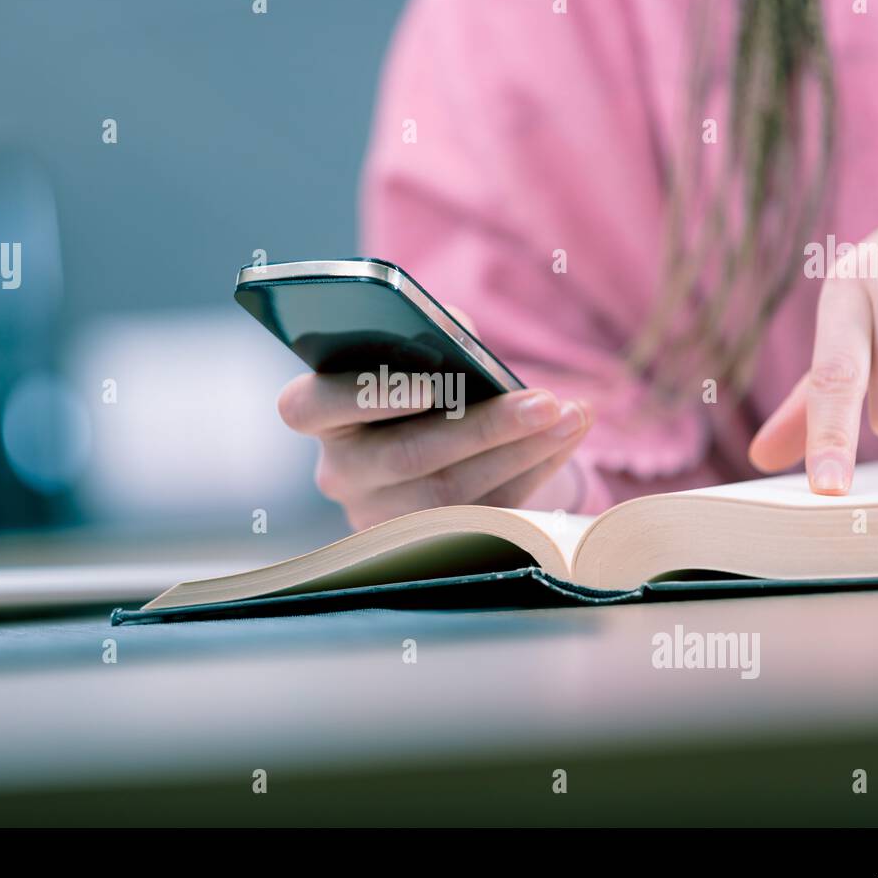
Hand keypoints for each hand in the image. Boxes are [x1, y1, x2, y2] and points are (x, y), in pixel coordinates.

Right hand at [277, 308, 592, 528]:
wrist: (434, 441)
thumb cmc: (419, 380)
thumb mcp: (415, 353)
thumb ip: (430, 335)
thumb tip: (460, 332)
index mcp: (319, 415)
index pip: (307, 407)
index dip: (364, 397)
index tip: (430, 385)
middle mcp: (341, 473)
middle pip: (406, 457)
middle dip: (483, 428)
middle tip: (543, 402)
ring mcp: (379, 517)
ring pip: (451, 496)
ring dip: (520, 453)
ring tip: (570, 416)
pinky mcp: (425, 545)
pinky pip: (481, 515)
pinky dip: (531, 474)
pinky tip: (565, 439)